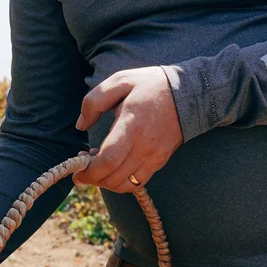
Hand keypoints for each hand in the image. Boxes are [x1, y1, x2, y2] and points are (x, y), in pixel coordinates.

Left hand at [73, 66, 182, 192]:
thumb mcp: (120, 81)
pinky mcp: (160, 161)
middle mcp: (144, 146)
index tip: (77, 170)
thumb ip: (94, 101)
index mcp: (131, 126)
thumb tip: (81, 125)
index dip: (89, 172)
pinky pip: (138, 183)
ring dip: (106, 182)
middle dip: (93, 178)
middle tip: (83, 167)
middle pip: (113, 177)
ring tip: (98, 166)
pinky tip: (115, 168)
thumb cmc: (150, 85)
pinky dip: (122, 182)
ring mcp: (154, 157)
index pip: (108, 161)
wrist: (189, 93)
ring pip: (125, 185)